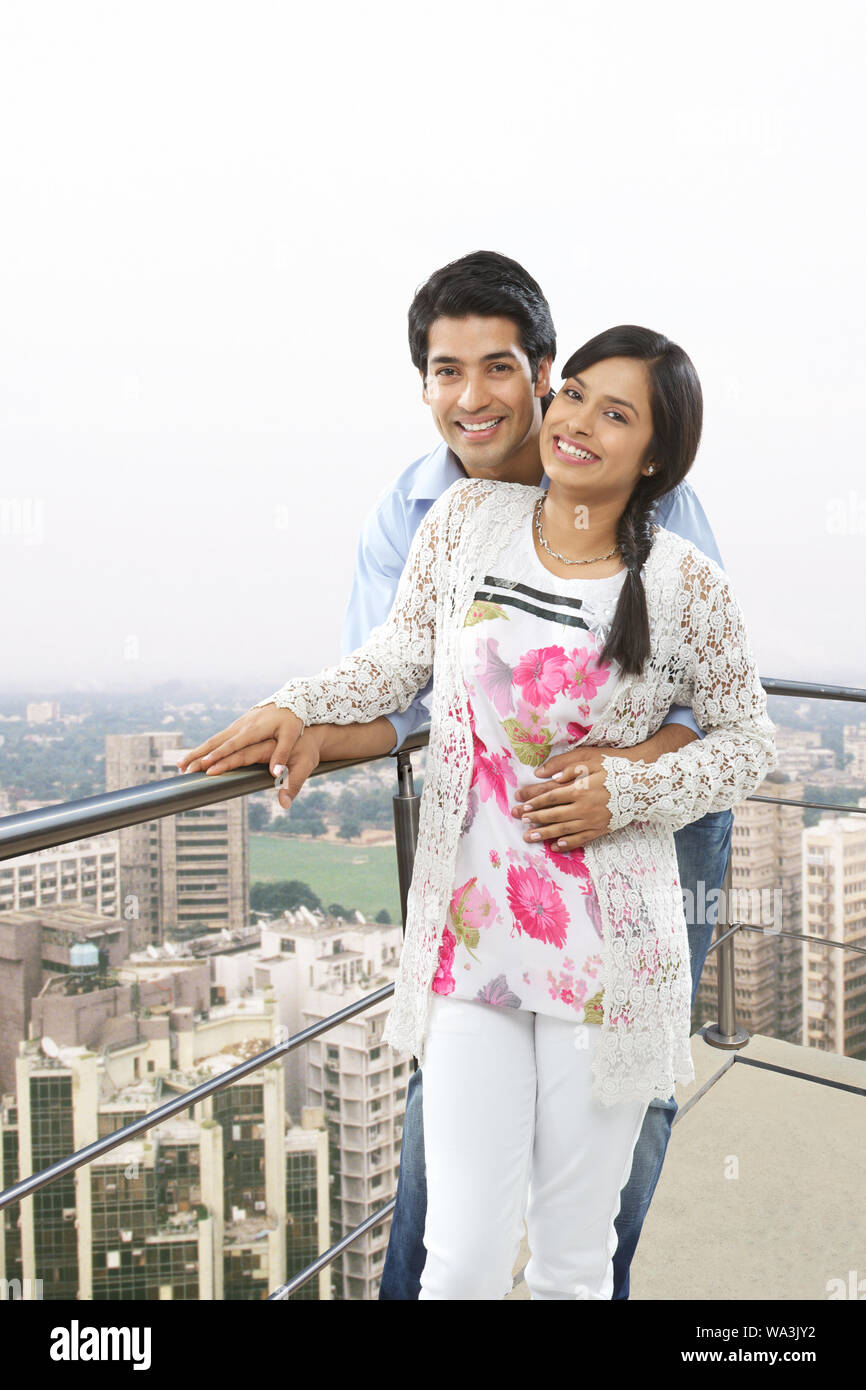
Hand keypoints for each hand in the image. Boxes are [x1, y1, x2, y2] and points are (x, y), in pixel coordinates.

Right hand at [176, 704, 307, 808]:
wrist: (292, 698)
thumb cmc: (293, 719)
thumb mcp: (291, 735)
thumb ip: (282, 754)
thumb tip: (275, 774)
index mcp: (252, 730)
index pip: (231, 745)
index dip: (218, 756)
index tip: (204, 766)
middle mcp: (241, 726)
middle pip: (215, 742)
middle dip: (197, 755)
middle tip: (180, 768)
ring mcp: (238, 724)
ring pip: (214, 739)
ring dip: (197, 752)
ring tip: (182, 765)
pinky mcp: (240, 725)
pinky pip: (219, 737)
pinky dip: (207, 747)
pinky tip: (199, 755)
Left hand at [510, 746, 622, 849]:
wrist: (643, 783)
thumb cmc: (614, 766)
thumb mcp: (590, 757)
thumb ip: (566, 764)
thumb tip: (543, 773)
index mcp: (580, 788)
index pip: (551, 796)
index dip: (534, 800)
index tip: (521, 803)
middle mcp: (584, 807)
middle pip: (553, 814)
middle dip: (534, 818)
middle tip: (519, 820)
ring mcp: (593, 820)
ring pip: (564, 829)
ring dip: (545, 833)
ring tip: (529, 837)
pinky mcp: (602, 828)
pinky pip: (582, 839)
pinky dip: (568, 844)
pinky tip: (556, 846)